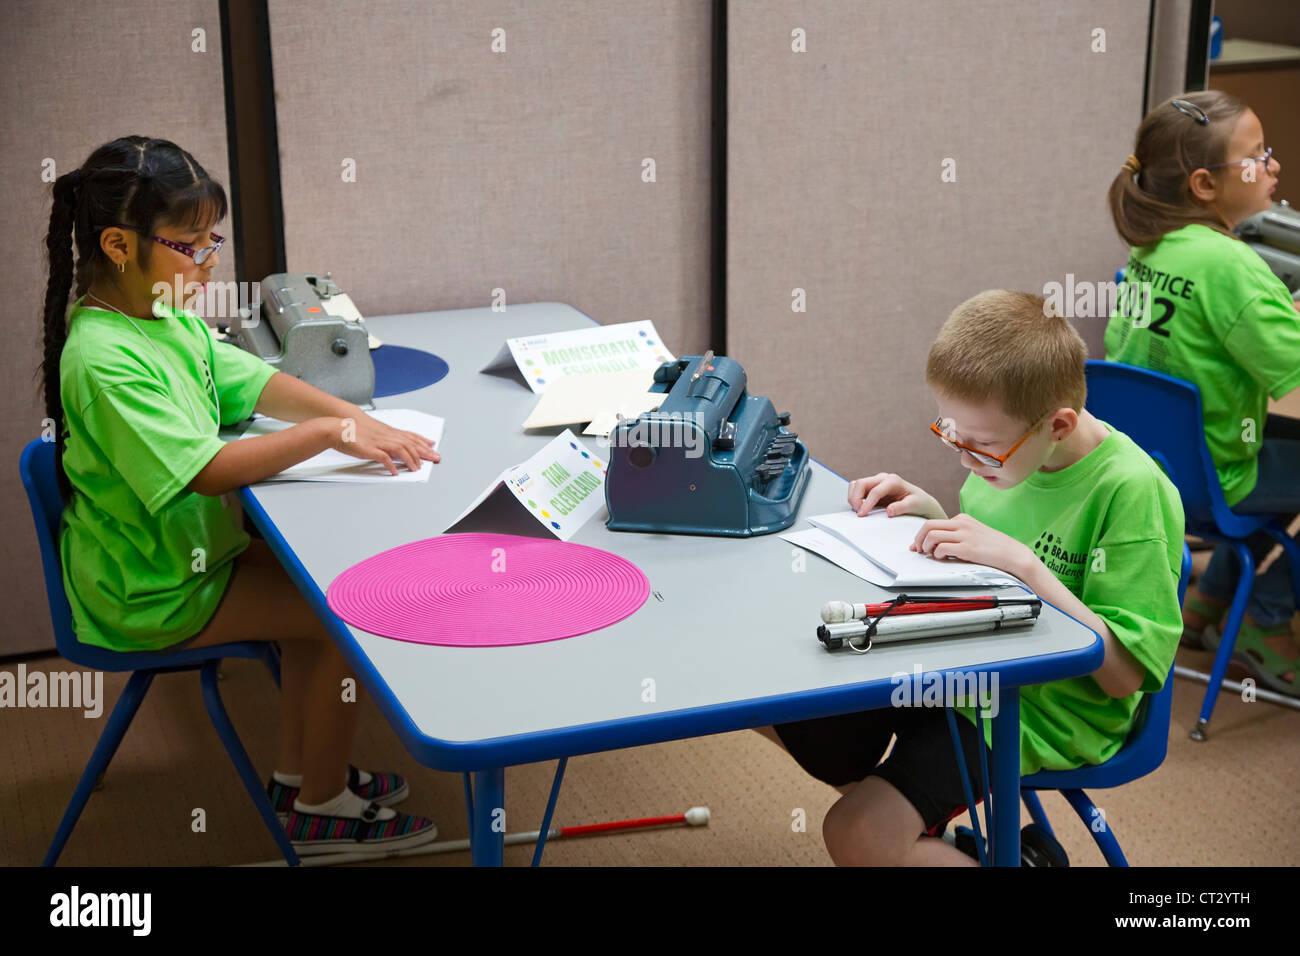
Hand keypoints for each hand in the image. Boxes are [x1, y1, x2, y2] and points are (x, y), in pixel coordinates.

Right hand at [331, 414, 441, 474]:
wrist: (337, 427)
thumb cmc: (354, 431)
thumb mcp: (374, 433)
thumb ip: (386, 438)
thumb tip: (396, 447)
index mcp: (387, 431)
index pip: (410, 436)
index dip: (423, 441)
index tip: (433, 447)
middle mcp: (386, 435)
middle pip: (409, 443)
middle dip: (424, 451)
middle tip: (435, 459)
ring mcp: (378, 442)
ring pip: (400, 449)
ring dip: (410, 459)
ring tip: (416, 468)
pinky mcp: (369, 449)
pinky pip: (383, 457)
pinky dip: (391, 465)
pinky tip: (395, 472)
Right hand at [847, 472, 944, 519]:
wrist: (920, 501)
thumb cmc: (918, 502)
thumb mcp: (914, 505)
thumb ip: (901, 507)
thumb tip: (889, 511)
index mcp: (893, 481)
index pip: (875, 491)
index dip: (867, 503)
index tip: (862, 514)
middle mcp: (883, 479)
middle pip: (860, 483)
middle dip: (855, 498)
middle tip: (858, 513)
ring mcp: (876, 483)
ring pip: (856, 485)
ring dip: (853, 497)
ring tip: (858, 510)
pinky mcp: (871, 489)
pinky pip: (857, 490)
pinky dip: (854, 498)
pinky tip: (860, 508)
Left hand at [911, 513, 1032, 575]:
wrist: (1014, 554)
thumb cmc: (994, 547)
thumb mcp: (975, 533)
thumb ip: (957, 534)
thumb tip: (936, 543)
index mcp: (963, 519)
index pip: (934, 522)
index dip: (922, 535)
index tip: (918, 545)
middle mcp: (962, 524)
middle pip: (928, 525)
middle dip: (918, 538)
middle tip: (917, 549)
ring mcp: (965, 535)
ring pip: (932, 535)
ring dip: (925, 546)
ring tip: (928, 554)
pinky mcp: (968, 548)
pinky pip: (942, 548)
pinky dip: (937, 554)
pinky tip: (941, 558)